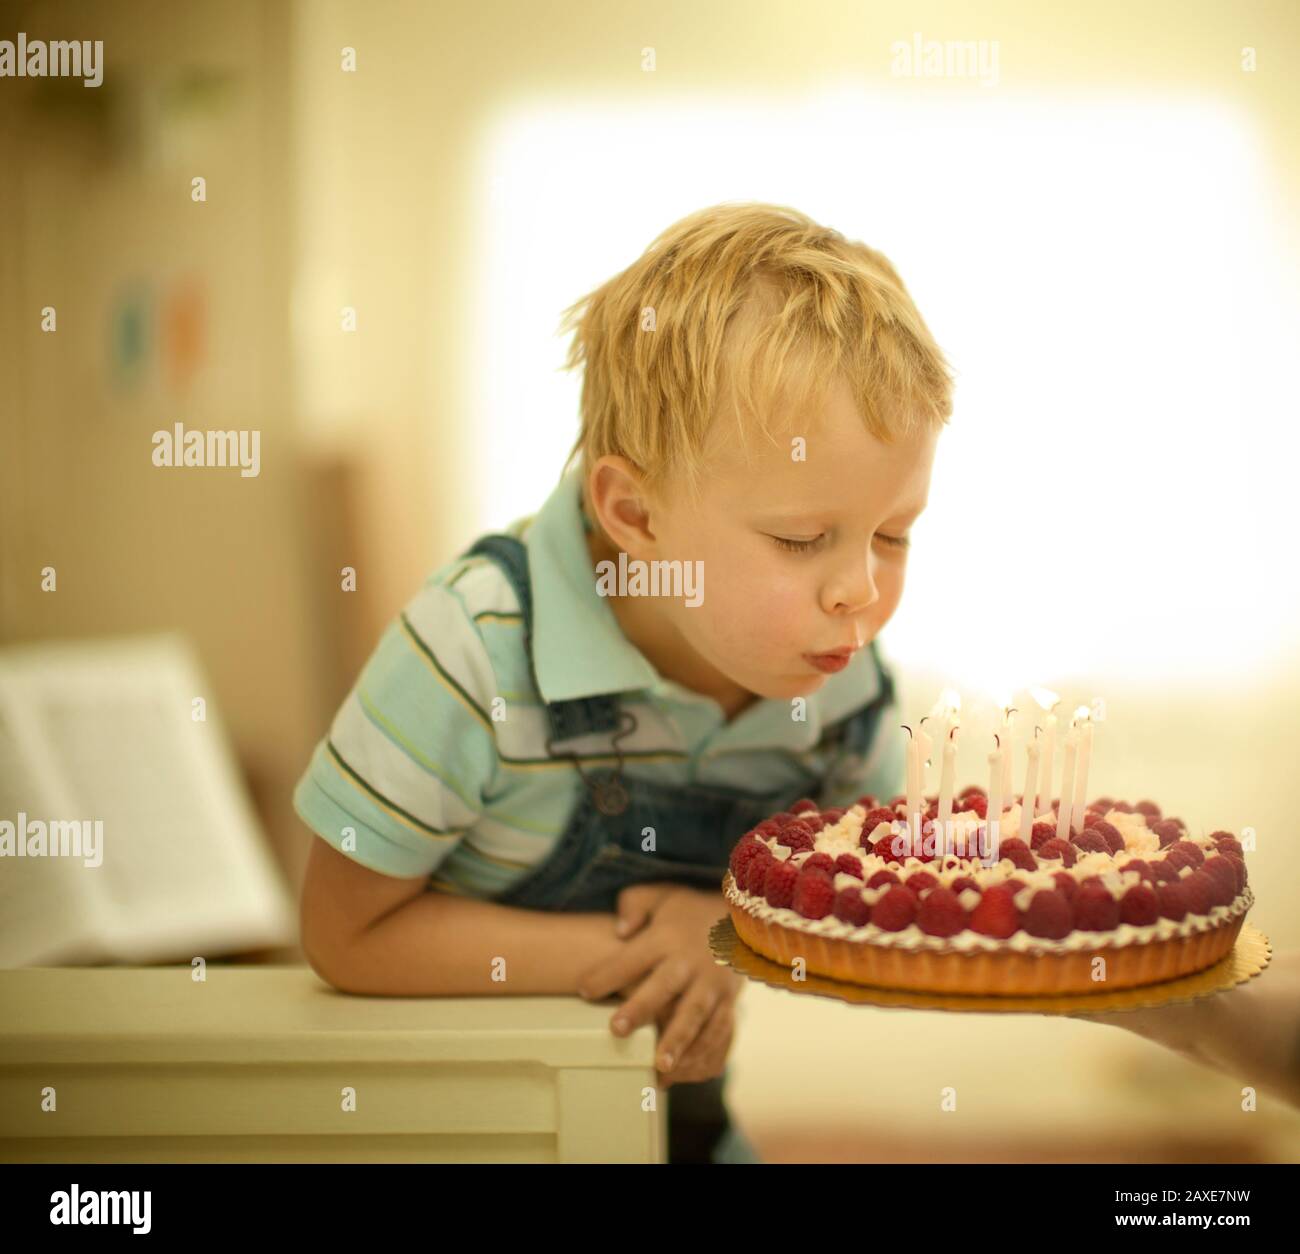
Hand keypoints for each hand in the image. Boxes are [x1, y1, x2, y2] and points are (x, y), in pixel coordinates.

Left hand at [577, 884, 740, 1079]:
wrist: (742, 918)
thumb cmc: (688, 911)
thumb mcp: (659, 895)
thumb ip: (633, 906)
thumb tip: (619, 930)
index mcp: (667, 937)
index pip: (633, 956)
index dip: (608, 973)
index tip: (583, 990)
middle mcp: (691, 962)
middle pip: (665, 988)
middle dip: (641, 1009)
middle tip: (616, 1030)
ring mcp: (713, 985)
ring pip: (696, 1017)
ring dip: (678, 1043)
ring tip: (660, 1067)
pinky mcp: (729, 1003)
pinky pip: (719, 1032)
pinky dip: (703, 1056)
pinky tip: (683, 1075)